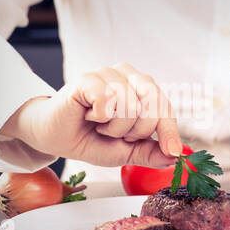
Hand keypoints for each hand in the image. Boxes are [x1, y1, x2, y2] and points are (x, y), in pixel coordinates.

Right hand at [0, 62, 180, 167]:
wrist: (54, 138)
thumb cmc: (89, 139)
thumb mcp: (125, 152)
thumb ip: (149, 152)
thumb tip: (175, 155)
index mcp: (140, 89)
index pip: (164, 106)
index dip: (169, 130)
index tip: (173, 151)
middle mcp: (127, 75)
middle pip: (153, 100)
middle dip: (138, 129)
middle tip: (118, 135)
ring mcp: (107, 74)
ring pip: (130, 103)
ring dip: (115, 126)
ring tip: (100, 126)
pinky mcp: (88, 78)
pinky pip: (108, 98)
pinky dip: (101, 116)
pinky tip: (90, 116)